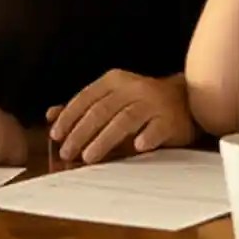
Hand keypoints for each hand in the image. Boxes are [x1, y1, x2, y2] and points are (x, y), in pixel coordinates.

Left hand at [47, 71, 194, 163]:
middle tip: (67, 152)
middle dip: (80, 133)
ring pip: (124, 120)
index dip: (68, 117)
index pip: (85, 98)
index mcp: (114, 81)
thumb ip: (83, 107)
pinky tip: (137, 147)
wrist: (186, 99)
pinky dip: (146, 137)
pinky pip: (157, 128)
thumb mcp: (111, 99)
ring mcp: (153, 103)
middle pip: (101, 110)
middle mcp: (132, 88)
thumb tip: (51, 115)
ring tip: (88, 157)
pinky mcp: (170, 119)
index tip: (56, 135)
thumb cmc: (141, 103)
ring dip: (104, 139)